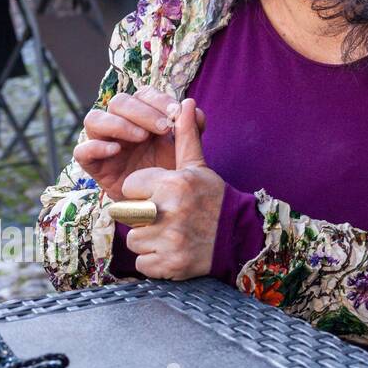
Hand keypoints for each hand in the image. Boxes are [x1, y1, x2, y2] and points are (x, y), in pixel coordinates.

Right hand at [75, 85, 205, 200]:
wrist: (161, 205)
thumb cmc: (171, 171)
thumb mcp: (186, 150)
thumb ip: (191, 129)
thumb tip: (191, 105)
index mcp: (142, 116)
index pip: (143, 94)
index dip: (158, 99)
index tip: (176, 113)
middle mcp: (120, 125)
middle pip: (119, 102)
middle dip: (142, 111)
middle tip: (164, 128)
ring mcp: (103, 143)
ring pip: (94, 119)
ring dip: (119, 123)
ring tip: (141, 137)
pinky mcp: (93, 166)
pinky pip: (81, 151)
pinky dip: (96, 147)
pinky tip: (116, 150)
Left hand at [119, 98, 224, 279]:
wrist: (239, 238)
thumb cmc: (213, 199)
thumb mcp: (199, 168)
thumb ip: (185, 137)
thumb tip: (186, 102)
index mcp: (173, 184)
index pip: (130, 185)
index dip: (144, 190)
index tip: (163, 195)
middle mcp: (168, 211)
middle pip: (128, 214)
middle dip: (143, 216)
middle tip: (168, 217)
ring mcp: (168, 240)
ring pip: (134, 239)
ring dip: (149, 239)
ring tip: (173, 234)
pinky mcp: (167, 265)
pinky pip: (143, 262)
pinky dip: (155, 260)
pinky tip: (175, 251)